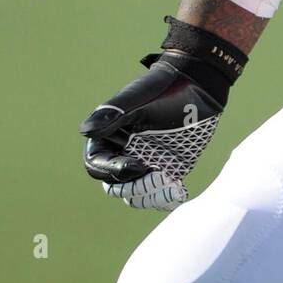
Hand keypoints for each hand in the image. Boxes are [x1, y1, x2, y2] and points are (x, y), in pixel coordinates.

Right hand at [80, 56, 221, 211]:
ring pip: (136, 194)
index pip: (97, 164)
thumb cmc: (165, 88)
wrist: (198, 85)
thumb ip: (113, 114)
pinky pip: (157, 194)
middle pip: (115, 185)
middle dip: (134, 187)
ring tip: (171, 185)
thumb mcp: (139, 99)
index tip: (137, 166)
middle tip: (159, 177)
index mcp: (108, 135)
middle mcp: (122, 152)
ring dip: (150, 196)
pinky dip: (165, 198)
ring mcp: (143, 163)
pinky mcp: (164, 170)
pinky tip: (179, 191)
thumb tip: (84, 130)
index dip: (113, 170)